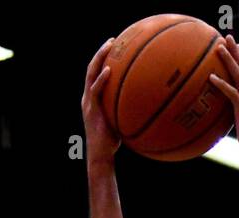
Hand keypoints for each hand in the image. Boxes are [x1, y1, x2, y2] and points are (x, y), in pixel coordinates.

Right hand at [81, 38, 120, 164]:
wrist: (101, 155)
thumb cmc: (114, 143)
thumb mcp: (123, 122)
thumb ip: (130, 110)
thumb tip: (150, 105)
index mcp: (94, 98)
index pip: (97, 73)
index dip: (104, 58)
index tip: (116, 47)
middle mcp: (89, 97)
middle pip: (92, 68)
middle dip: (101, 52)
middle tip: (113, 40)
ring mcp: (88, 102)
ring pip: (90, 74)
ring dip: (99, 58)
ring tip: (109, 47)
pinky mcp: (91, 110)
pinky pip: (95, 91)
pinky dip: (101, 80)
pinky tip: (109, 71)